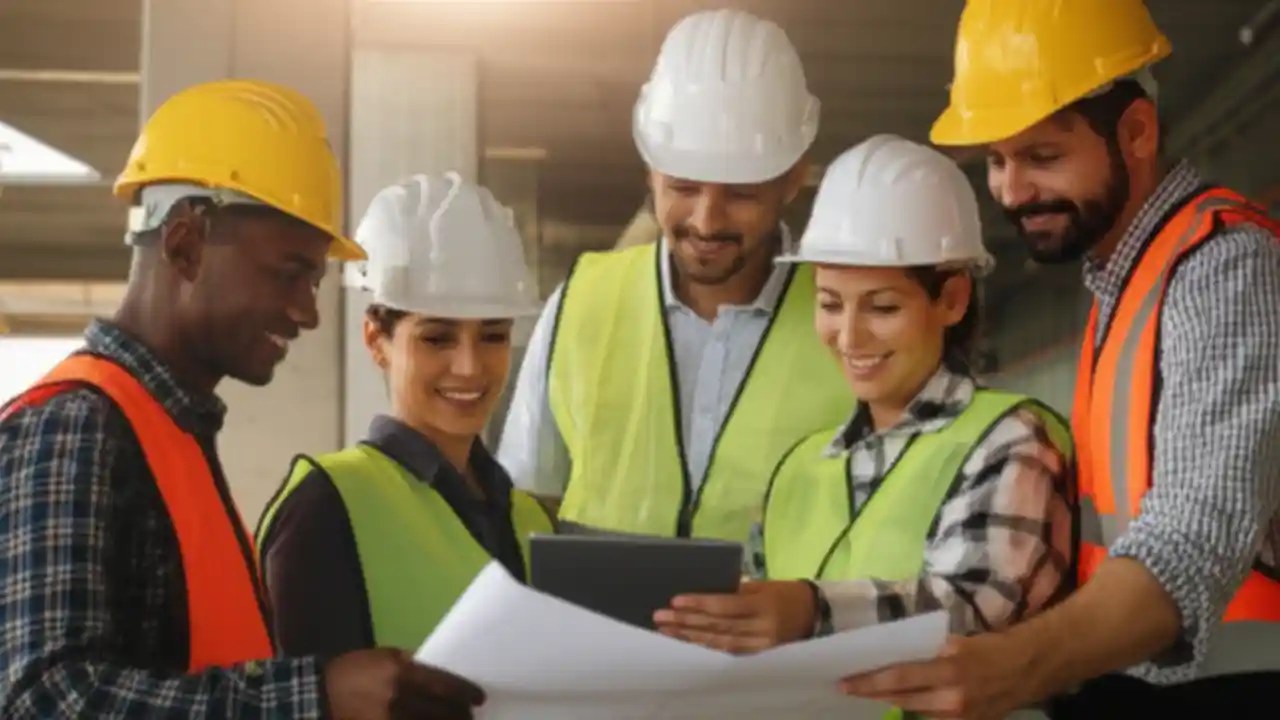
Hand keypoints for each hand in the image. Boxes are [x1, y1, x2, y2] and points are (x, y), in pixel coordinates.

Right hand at [323, 648, 484, 719]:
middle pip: (441, 711)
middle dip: (460, 716)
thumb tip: (437, 674)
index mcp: (400, 671)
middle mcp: (398, 696)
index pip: (444, 684)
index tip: (478, 699)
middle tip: (470, 717)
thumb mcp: (381, 658)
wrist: (315, 697)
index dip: (465, 693)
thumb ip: (409, 665)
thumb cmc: (351, 672)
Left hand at [652, 580, 815, 653]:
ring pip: (719, 642)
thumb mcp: (763, 586)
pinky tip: (687, 642)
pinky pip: (727, 651)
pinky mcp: (757, 655)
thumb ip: (736, 591)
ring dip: (690, 637)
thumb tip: (705, 594)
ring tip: (667, 631)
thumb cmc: (785, 593)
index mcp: (762, 605)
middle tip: (661, 617)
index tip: (676, 601)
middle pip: (717, 626)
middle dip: (686, 622)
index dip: (700, 604)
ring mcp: (759, 645)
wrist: (814, 614)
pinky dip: (706, 647)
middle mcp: (760, 628)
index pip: (725, 606)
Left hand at [839, 632, 1043, 719]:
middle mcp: (952, 694)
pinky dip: (917, 711)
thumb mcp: (956, 642)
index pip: (898, 675)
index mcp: (948, 664)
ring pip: (914, 711)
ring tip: (870, 695)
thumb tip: (893, 655)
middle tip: (846, 688)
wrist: (1030, 667)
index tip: (844, 681)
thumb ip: (927, 652)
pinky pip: (933, 719)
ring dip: (892, 702)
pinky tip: (903, 703)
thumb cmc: (990, 645)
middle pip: (901, 697)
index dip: (869, 681)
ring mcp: (960, 714)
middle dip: (871, 694)